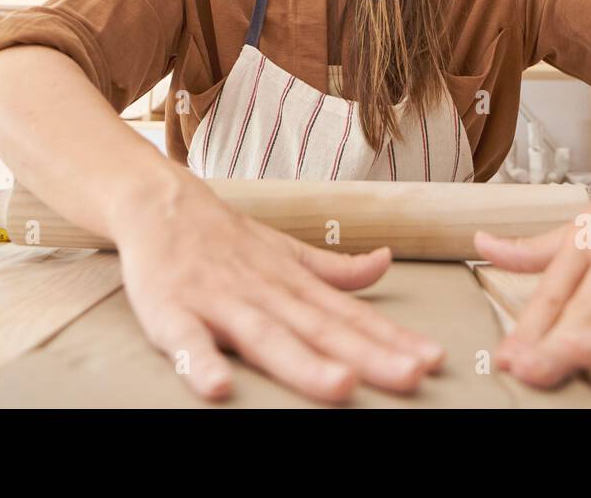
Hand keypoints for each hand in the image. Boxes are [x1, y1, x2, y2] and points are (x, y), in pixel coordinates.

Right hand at [110, 166, 445, 402]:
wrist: (158, 202)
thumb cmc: (224, 238)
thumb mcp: (286, 251)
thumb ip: (335, 269)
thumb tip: (385, 264)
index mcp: (293, 284)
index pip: (351, 316)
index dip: (392, 339)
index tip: (432, 358)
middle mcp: (264, 293)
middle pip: (321, 329)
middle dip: (368, 355)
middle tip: (410, 375)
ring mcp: (219, 301)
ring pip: (265, 336)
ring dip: (301, 362)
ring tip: (339, 386)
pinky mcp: (171, 310)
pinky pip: (185, 341)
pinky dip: (199, 362)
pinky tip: (217, 388)